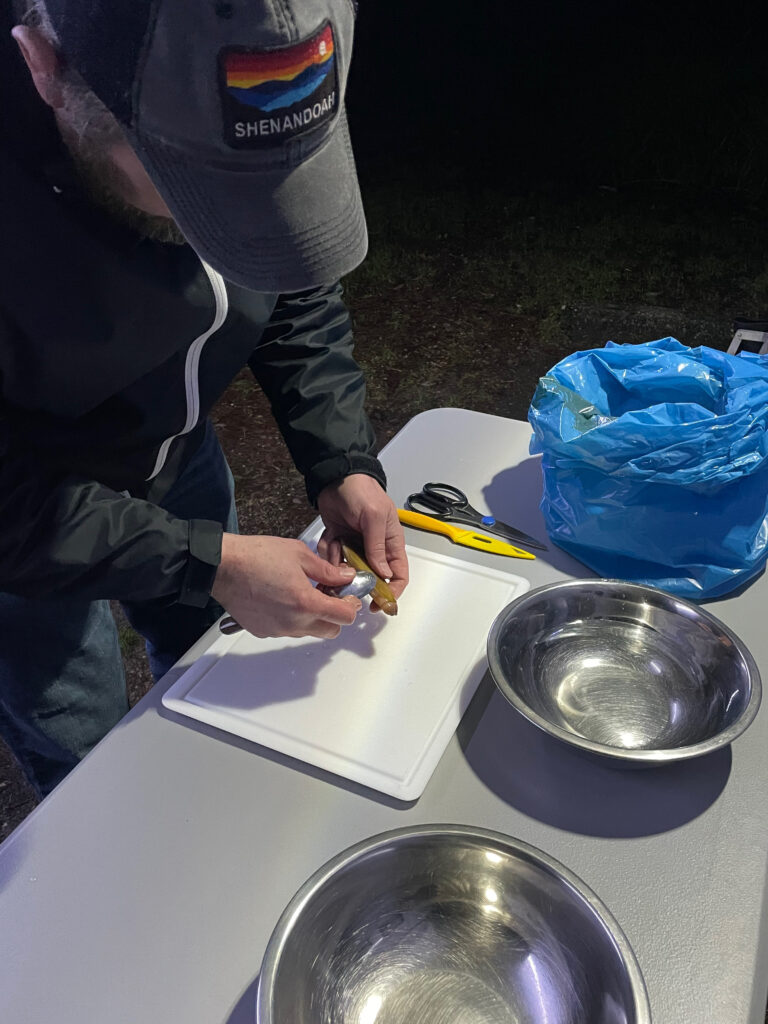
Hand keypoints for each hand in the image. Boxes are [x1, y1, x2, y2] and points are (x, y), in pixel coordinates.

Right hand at [211, 534, 360, 638]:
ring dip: (314, 618)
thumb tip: (345, 577)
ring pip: (309, 632)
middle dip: (335, 616)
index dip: (351, 606)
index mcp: (306, 603)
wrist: (223, 566)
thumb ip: (327, 570)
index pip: (344, 617)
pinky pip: (287, 631)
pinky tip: (284, 599)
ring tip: (304, 594)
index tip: (349, 596)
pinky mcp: (263, 631)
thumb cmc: (256, 556)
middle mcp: (294, 623)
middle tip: (330, 597)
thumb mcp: (299, 554)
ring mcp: (277, 630)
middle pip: (331, 631)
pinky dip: (292, 620)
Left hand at [316, 474, 408, 605]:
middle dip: (355, 580)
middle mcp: (374, 548)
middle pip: (369, 577)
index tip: (377, 603)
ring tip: (335, 545)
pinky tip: (329, 536)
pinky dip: (327, 550)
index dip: (391, 592)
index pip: (398, 574)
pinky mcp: (338, 541)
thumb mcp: (373, 518)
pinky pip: (331, 557)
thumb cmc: (362, 492)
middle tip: (343, 579)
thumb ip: (377, 547)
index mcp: (390, 543)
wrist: (336, 477)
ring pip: (346, 570)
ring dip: (338, 564)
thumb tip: (383, 574)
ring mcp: (355, 546)